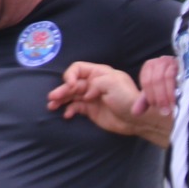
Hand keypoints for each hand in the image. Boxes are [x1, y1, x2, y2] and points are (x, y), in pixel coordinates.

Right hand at [48, 61, 173, 146]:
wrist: (137, 118)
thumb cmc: (127, 98)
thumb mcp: (113, 83)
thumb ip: (95, 83)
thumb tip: (85, 94)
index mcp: (99, 73)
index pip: (78, 69)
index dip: (70, 76)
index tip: (71, 86)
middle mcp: (93, 83)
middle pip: (72, 84)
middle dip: (61, 89)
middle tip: (52, 98)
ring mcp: (91, 97)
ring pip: (71, 96)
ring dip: (61, 100)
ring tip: (52, 106)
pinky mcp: (91, 110)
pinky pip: (76, 108)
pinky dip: (69, 110)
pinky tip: (67, 115)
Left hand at [132, 55, 178, 119]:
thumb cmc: (169, 88)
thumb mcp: (156, 94)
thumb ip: (145, 102)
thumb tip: (135, 112)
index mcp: (150, 66)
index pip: (146, 80)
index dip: (150, 95)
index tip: (155, 106)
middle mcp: (161, 61)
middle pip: (156, 79)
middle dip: (159, 97)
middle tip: (164, 111)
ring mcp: (173, 61)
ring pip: (166, 77)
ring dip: (166, 95)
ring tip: (170, 108)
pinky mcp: (184, 65)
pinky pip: (177, 75)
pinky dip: (174, 90)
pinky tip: (176, 100)